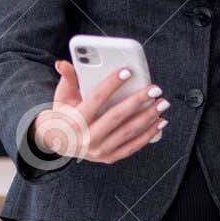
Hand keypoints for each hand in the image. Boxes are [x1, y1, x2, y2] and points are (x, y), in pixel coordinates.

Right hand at [30, 61, 168, 163]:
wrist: (58, 142)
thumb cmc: (64, 114)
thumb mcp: (62, 96)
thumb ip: (67, 78)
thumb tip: (64, 63)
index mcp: (76, 120)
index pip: (96, 99)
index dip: (111, 84)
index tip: (127, 72)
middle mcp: (87, 137)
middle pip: (116, 116)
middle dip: (138, 101)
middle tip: (154, 89)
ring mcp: (99, 150)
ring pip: (127, 132)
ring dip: (148, 117)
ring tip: (161, 104)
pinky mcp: (109, 157)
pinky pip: (132, 146)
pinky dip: (148, 135)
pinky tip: (159, 122)